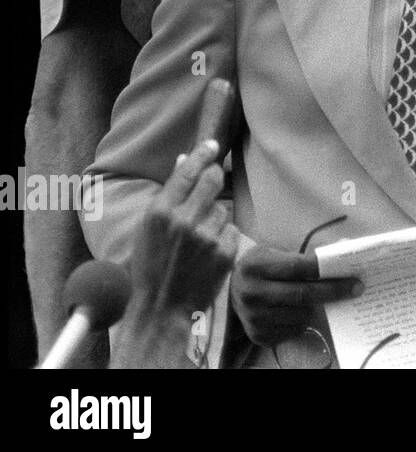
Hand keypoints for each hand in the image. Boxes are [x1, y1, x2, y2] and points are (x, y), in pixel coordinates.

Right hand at [128, 138, 237, 315]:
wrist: (162, 307)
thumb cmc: (150, 266)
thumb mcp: (149, 228)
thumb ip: (169, 194)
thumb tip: (184, 159)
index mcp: (159, 212)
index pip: (187, 171)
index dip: (202, 154)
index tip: (213, 144)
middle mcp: (183, 221)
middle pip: (212, 180)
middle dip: (214, 177)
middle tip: (211, 182)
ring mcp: (206, 237)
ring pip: (222, 208)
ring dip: (214, 217)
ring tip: (198, 239)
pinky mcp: (225, 251)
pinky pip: (231, 229)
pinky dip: (223, 236)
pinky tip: (208, 252)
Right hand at [230, 244, 360, 346]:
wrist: (230, 292)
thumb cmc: (261, 267)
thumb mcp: (275, 252)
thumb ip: (305, 254)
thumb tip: (345, 248)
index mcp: (256, 266)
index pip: (298, 268)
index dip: (326, 270)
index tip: (351, 273)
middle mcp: (252, 293)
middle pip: (303, 294)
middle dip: (334, 291)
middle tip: (356, 288)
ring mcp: (254, 318)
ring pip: (301, 315)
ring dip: (316, 307)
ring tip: (317, 298)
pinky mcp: (258, 335)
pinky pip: (294, 330)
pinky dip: (302, 320)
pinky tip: (299, 310)